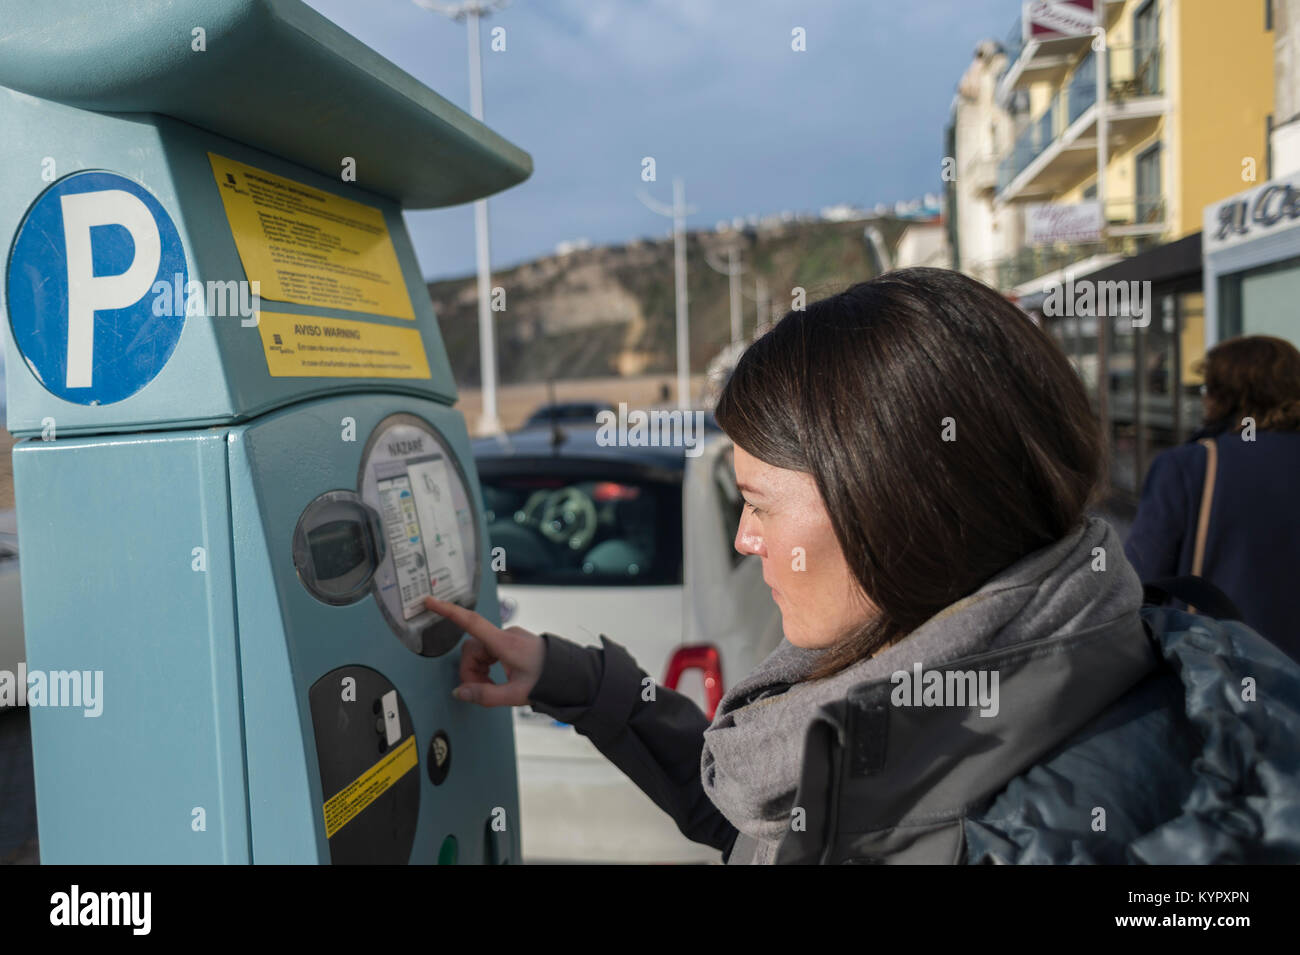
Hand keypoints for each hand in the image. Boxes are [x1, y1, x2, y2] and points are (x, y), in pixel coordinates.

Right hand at [424, 595, 545, 706]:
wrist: (571, 675)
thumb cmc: (548, 681)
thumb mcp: (515, 695)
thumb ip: (484, 695)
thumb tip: (460, 692)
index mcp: (506, 644)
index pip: (471, 622)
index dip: (448, 611)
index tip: (431, 602)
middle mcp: (507, 635)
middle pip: (473, 648)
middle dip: (471, 669)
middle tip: (480, 688)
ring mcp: (510, 637)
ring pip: (480, 650)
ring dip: (480, 669)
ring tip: (493, 685)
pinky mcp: (513, 641)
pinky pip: (490, 650)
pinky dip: (488, 665)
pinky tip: (498, 677)